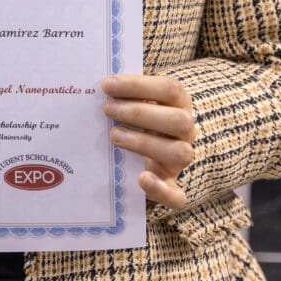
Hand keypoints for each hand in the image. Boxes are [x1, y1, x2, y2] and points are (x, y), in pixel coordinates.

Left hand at [101, 74, 196, 209]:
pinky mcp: (172, 189)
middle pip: (178, 120)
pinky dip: (161, 190)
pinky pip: (177, 196)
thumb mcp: (138, 104)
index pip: (169, 89)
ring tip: (114, 135)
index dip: (139, 85)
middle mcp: (185, 132)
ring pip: (179, 153)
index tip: (107, 85)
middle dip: (140, 113)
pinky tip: (142, 179)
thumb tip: (95, 85)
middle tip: (107, 109)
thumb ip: (123, 95)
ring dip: (144, 142)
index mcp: (179, 105)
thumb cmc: (139, 123)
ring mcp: (180, 162)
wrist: (151, 159)